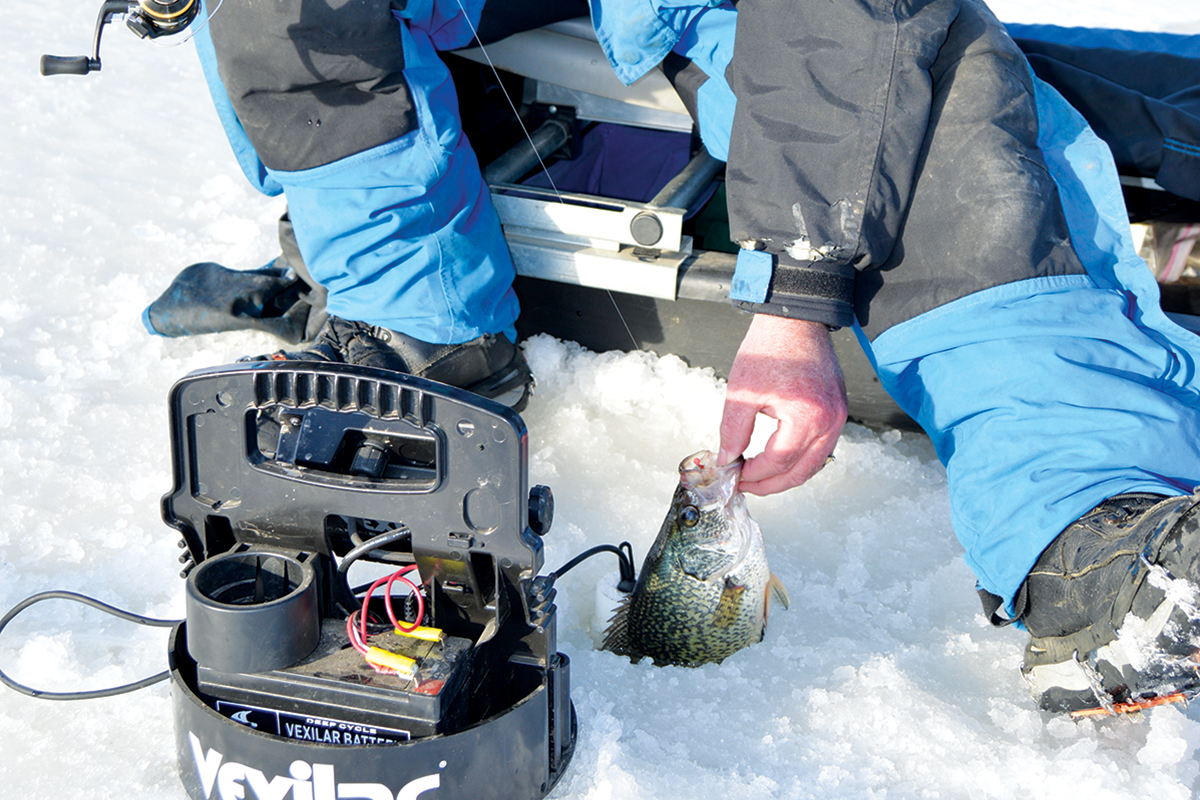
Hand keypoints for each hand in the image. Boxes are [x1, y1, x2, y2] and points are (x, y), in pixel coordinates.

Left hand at [718, 315, 847, 495]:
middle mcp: (830, 421)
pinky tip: (780, 458)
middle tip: (745, 485)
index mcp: (806, 416)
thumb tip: (728, 458)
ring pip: (814, 464)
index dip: (753, 475)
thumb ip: (733, 431)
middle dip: (770, 484)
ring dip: (787, 474)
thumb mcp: (742, 392)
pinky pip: (822, 447)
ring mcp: (838, 416)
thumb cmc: (771, 346)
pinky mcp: (838, 409)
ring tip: (760, 476)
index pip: (778, 462)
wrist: (795, 319)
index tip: (734, 476)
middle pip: (801, 472)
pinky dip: (801, 458)